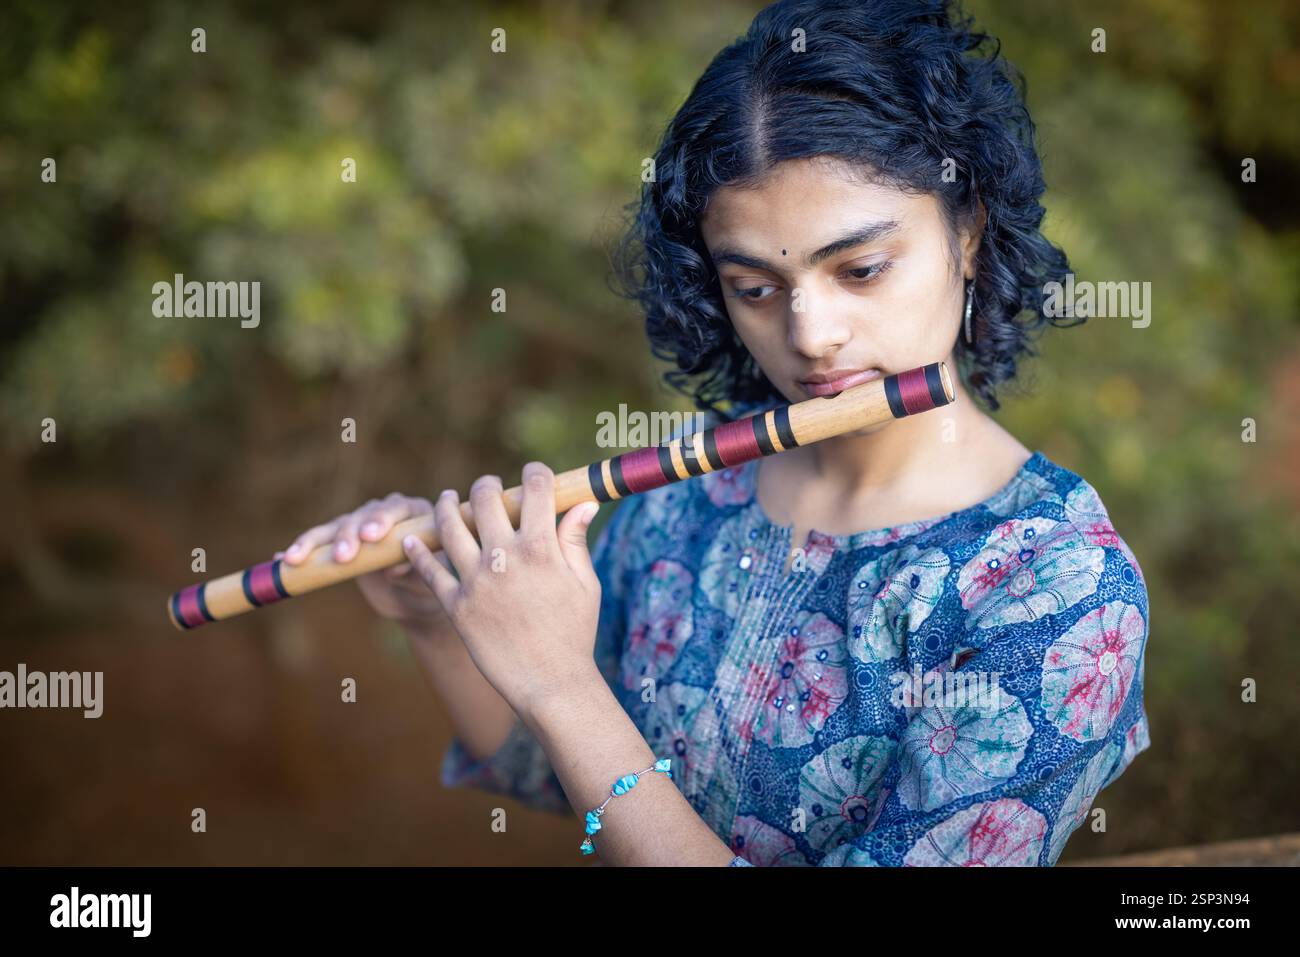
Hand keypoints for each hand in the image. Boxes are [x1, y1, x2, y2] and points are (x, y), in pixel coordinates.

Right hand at [276, 493, 452, 636]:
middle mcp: (384, 513)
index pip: (396, 509)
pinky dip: (301, 551)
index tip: (371, 536)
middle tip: (343, 556)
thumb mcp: (431, 580)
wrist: (415, 599)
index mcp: (413, 513)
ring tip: (296, 557)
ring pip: (334, 528)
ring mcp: (359, 525)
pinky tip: (282, 560)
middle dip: (349, 535)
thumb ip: (418, 570)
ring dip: (315, 542)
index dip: (382, 520)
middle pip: (361, 517)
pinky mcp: (341, 542)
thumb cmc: (432, 585)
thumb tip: (394, 566)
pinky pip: (318, 545)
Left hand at [399, 463, 603, 718]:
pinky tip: (413, 540)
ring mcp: (476, 582)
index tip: (534, 474)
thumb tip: (584, 503)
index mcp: (540, 548)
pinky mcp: (456, 606)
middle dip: (488, 485)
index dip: (535, 473)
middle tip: (488, 486)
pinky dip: (418, 552)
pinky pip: (430, 572)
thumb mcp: (584, 584)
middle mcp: (504, 558)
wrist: (549, 683)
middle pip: (486, 499)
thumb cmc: (574, 633)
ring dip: (447, 506)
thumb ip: (576, 540)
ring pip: (450, 528)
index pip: (535, 490)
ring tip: (447, 499)